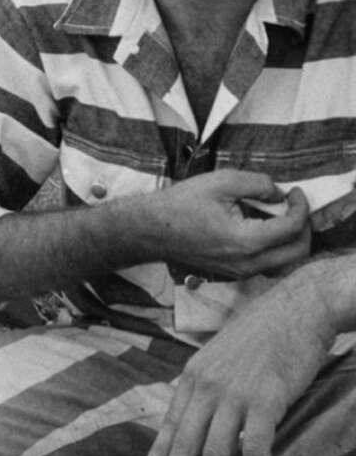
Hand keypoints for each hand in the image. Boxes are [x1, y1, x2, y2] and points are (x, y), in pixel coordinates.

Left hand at [143, 262, 334, 455]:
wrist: (300, 306)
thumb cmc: (267, 328)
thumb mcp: (224, 352)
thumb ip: (211, 380)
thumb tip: (204, 408)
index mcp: (194, 373)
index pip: (170, 421)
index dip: (160, 452)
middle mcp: (207, 385)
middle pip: (186, 443)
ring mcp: (234, 394)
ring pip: (217, 454)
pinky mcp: (265, 401)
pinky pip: (256, 450)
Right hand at [145, 174, 310, 279]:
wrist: (151, 230)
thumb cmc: (181, 204)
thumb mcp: (221, 181)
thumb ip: (257, 183)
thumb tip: (278, 194)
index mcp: (247, 241)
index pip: (292, 228)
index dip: (301, 206)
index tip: (294, 191)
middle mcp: (247, 263)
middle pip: (298, 252)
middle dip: (303, 226)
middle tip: (293, 206)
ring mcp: (241, 272)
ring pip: (286, 262)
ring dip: (291, 240)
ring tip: (279, 217)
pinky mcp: (234, 274)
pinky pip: (268, 265)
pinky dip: (275, 247)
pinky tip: (261, 228)